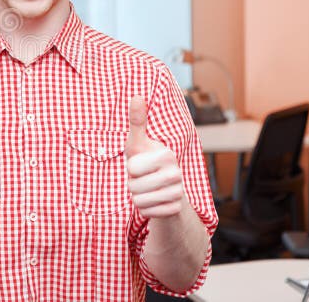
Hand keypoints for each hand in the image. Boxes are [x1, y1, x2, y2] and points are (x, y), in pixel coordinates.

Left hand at [125, 96, 184, 217]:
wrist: (166, 190)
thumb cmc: (147, 163)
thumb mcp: (138, 143)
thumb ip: (137, 121)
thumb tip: (136, 96)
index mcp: (167, 154)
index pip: (132, 167)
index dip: (130, 168)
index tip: (140, 165)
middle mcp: (176, 173)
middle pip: (133, 186)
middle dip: (132, 185)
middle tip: (143, 179)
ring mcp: (178, 192)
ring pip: (138, 202)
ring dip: (138, 198)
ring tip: (148, 190)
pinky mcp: (176, 209)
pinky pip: (147, 213)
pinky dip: (145, 210)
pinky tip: (154, 202)